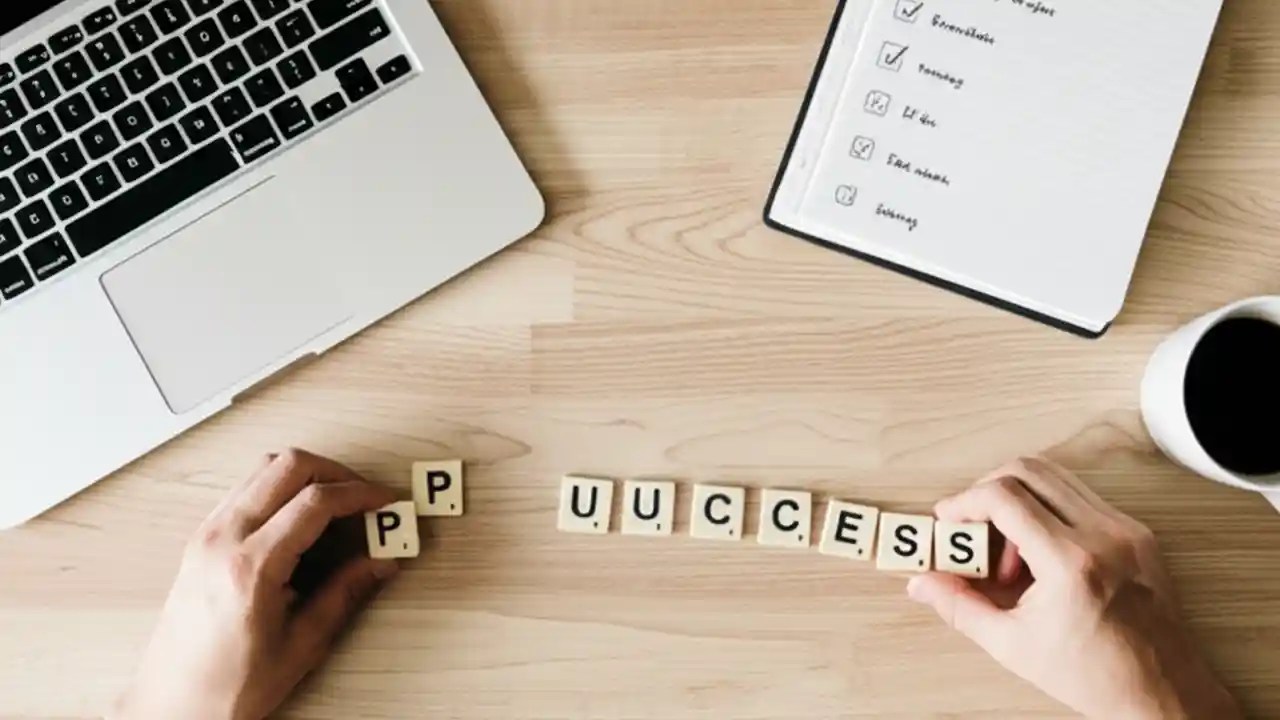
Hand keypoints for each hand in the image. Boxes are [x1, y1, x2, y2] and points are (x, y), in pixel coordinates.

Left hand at [111, 450, 400, 719]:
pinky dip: (280, 489)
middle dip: (334, 472)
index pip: (315, 502)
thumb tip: (382, 562)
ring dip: (306, 475)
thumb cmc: (227, 685)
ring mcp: (207, 535)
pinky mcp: (201, 540)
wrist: (173, 703)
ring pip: (263, 468)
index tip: (384, 501)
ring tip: (336, 506)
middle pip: (286, 465)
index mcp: (250, 567)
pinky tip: (301, 519)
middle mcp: (223, 540)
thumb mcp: (302, 645)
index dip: (359, 494)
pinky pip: (245, 489)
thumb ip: (345, 593)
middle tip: (363, 496)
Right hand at [908, 457, 1241, 719]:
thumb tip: (922, 583)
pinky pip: (1081, 498)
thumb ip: (959, 607)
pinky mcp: (1138, 534)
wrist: (1163, 692)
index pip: (1004, 496)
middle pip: (1028, 470)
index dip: (964, 501)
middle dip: (987, 490)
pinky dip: (1049, 512)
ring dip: (1019, 500)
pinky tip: (1040, 555)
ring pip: (1055, 478)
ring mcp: (1126, 530)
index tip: (948, 519)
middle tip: (970, 523)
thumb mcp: (1012, 645)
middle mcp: (1104, 535)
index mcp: (1071, 563)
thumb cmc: (1098, 676)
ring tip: (1009, 550)